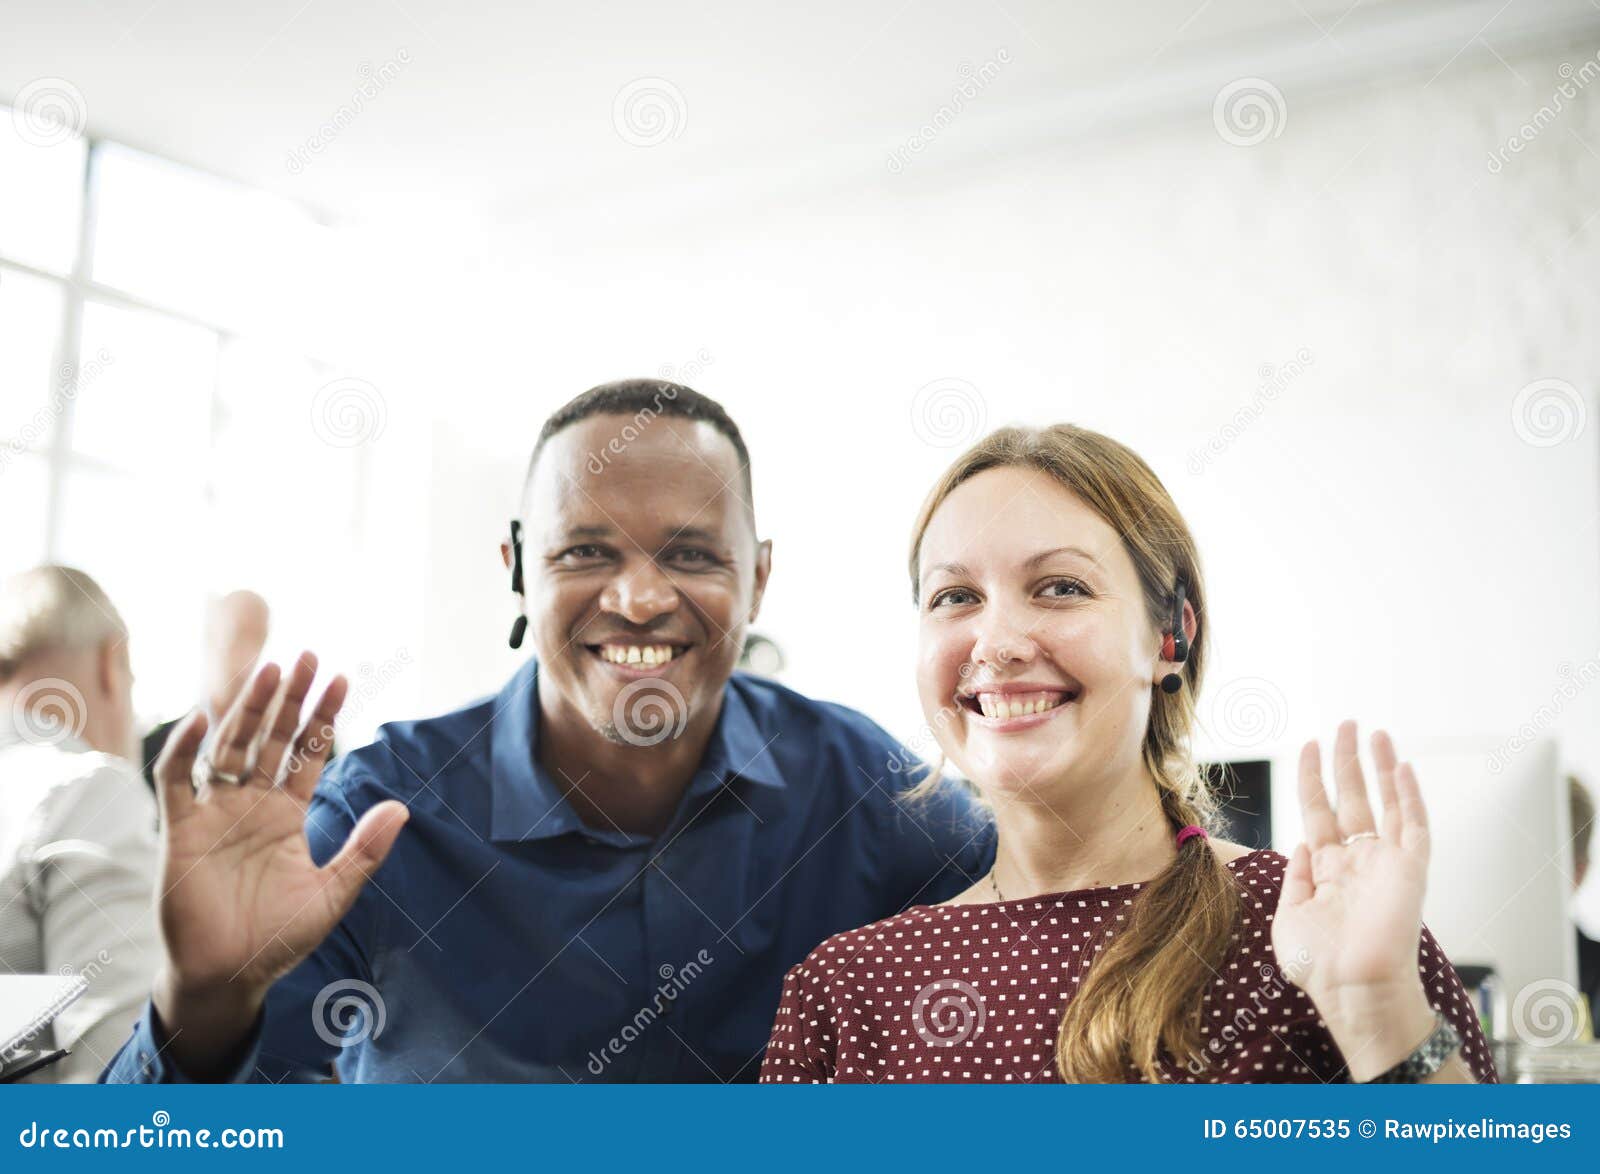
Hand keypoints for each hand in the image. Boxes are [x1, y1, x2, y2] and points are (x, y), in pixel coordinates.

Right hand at [150, 653, 407, 1071]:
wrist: (229, 976)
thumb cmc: (279, 938)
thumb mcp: (332, 892)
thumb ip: (364, 850)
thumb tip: (402, 807)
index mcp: (288, 814)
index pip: (307, 753)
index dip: (322, 717)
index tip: (342, 679)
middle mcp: (252, 804)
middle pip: (270, 738)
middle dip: (288, 698)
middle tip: (305, 655)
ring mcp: (216, 813)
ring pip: (230, 746)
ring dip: (246, 709)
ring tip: (268, 670)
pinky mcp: (180, 830)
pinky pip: (178, 780)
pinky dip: (187, 749)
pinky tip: (203, 720)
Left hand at [1272, 720, 1438, 1075]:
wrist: (1351, 991)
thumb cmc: (1319, 966)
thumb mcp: (1290, 916)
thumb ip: (1294, 877)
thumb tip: (1299, 843)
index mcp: (1327, 868)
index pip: (1320, 809)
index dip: (1314, 777)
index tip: (1308, 744)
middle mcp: (1358, 860)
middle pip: (1354, 797)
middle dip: (1348, 760)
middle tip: (1347, 724)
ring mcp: (1385, 863)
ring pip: (1387, 803)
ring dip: (1382, 768)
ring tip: (1375, 732)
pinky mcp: (1410, 871)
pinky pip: (1414, 826)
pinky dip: (1410, 796)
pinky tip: (1402, 768)